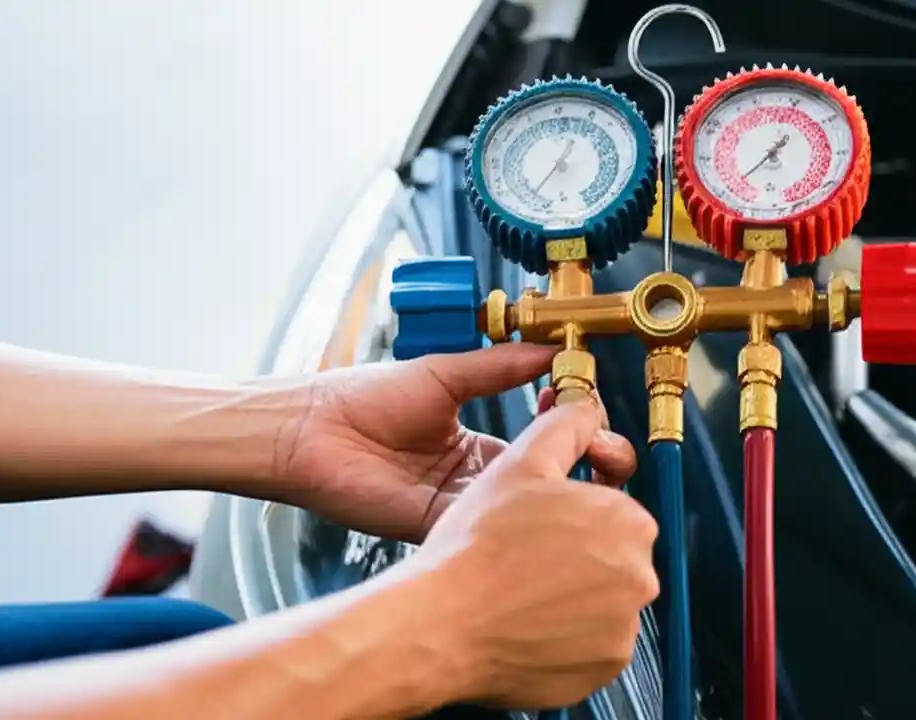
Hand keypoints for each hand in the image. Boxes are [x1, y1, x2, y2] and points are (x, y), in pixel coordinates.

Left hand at [272, 344, 636, 541]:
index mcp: (476, 446)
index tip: (588, 403)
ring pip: (527, 507)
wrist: (309, 427)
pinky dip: (523, 508)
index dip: (572, 427)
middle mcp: (475, 480)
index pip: (543, 443)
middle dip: (585, 464)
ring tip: (591, 463)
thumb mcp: (446, 374)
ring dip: (563, 489)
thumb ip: (500, 367)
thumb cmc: (362, 397)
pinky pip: (491, 523)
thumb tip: (550, 350)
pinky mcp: (439, 528)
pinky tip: (545, 485)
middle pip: (546, 482)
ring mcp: (460, 508)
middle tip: (606, 445)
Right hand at [378, 401, 658, 712]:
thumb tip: (589, 408)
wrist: (439, 626)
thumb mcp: (522, 462)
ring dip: (569, 595)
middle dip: (574, 554)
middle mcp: (640, 576)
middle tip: (523, 557)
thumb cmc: (477, 545)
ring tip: (519, 590)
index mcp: (629, 521)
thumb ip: (566, 425)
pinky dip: (564, 636)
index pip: (613, 509)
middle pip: (611, 557)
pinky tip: (525, 622)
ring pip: (601, 601)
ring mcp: (623, 628)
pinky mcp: (603, 668)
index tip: (539, 523)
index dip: (571, 512)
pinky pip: (591, 644)